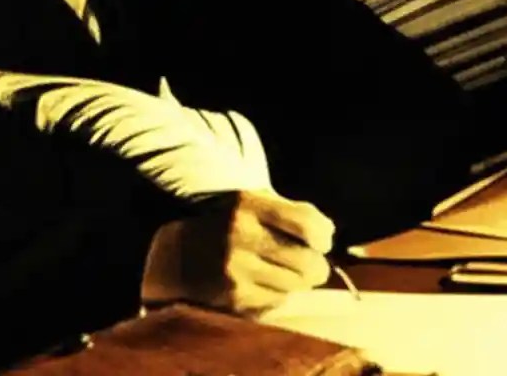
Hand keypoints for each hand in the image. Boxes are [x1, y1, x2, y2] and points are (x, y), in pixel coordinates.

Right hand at [140, 190, 334, 314]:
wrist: (177, 255)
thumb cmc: (228, 225)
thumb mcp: (254, 204)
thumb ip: (294, 212)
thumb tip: (329, 233)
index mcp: (247, 205)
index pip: (306, 223)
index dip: (322, 237)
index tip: (321, 242)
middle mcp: (240, 236)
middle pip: (307, 261)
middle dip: (317, 266)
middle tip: (312, 265)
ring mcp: (235, 270)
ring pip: (296, 285)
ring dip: (299, 282)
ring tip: (286, 274)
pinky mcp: (234, 297)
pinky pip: (279, 302)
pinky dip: (280, 295)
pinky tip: (264, 285)